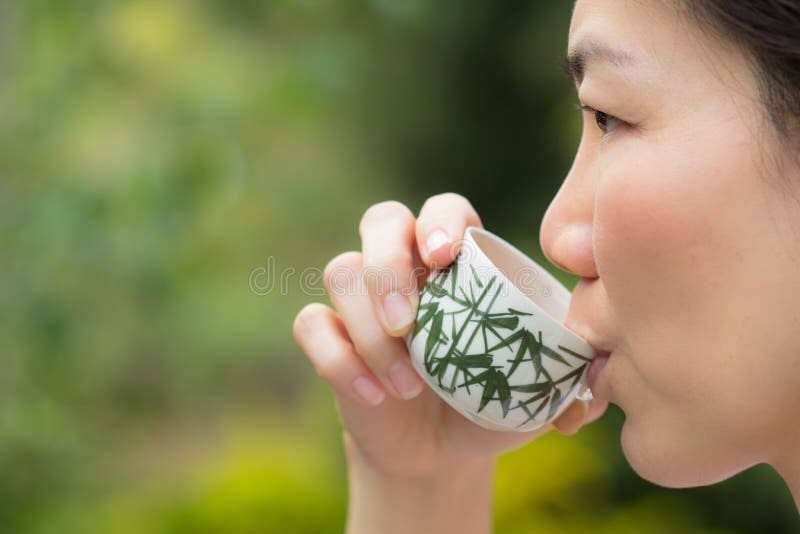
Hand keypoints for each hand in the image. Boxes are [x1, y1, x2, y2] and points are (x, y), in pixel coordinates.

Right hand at [293, 193, 607, 478]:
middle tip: (409, 320)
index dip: (442, 220)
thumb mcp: (533, 393)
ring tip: (408, 386)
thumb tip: (594, 394)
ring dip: (369, 328)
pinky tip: (373, 396)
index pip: (443, 208)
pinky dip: (337, 358)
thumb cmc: (491, 403)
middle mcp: (405, 267)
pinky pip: (311, 324)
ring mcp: (362, 300)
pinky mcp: (330, 336)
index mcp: (457, 261)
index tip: (448, 257)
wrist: (442, 451)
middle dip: (388, 262)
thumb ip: (567, 383)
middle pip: (380, 221)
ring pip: (341, 272)